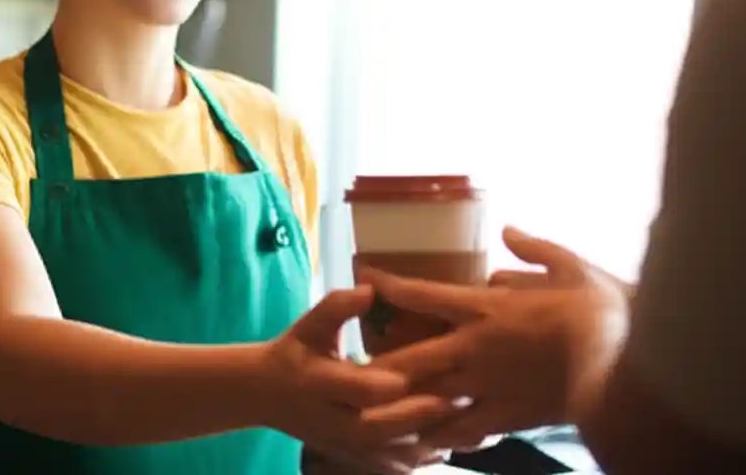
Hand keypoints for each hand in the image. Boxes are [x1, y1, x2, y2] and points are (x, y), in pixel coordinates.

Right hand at [261, 285, 457, 473]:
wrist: (268, 397)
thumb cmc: (296, 353)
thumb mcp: (309, 325)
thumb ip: (337, 307)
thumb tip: (369, 289)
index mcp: (320, 384)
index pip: (360, 389)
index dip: (393, 384)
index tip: (428, 369)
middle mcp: (335, 423)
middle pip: (386, 428)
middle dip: (425, 414)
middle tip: (465, 395)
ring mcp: (349, 448)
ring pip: (399, 453)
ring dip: (438, 439)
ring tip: (477, 420)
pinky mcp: (362, 462)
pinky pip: (403, 464)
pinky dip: (432, 453)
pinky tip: (463, 437)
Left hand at [361, 227, 629, 449]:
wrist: (631, 366)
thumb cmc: (603, 309)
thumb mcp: (571, 266)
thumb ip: (534, 250)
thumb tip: (507, 231)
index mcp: (487, 307)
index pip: (424, 294)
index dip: (390, 285)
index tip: (365, 278)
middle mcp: (477, 348)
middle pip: (412, 357)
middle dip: (379, 366)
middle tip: (349, 372)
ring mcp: (491, 386)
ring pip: (431, 399)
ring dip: (401, 406)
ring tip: (373, 416)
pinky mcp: (512, 416)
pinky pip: (471, 429)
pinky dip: (450, 436)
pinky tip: (435, 444)